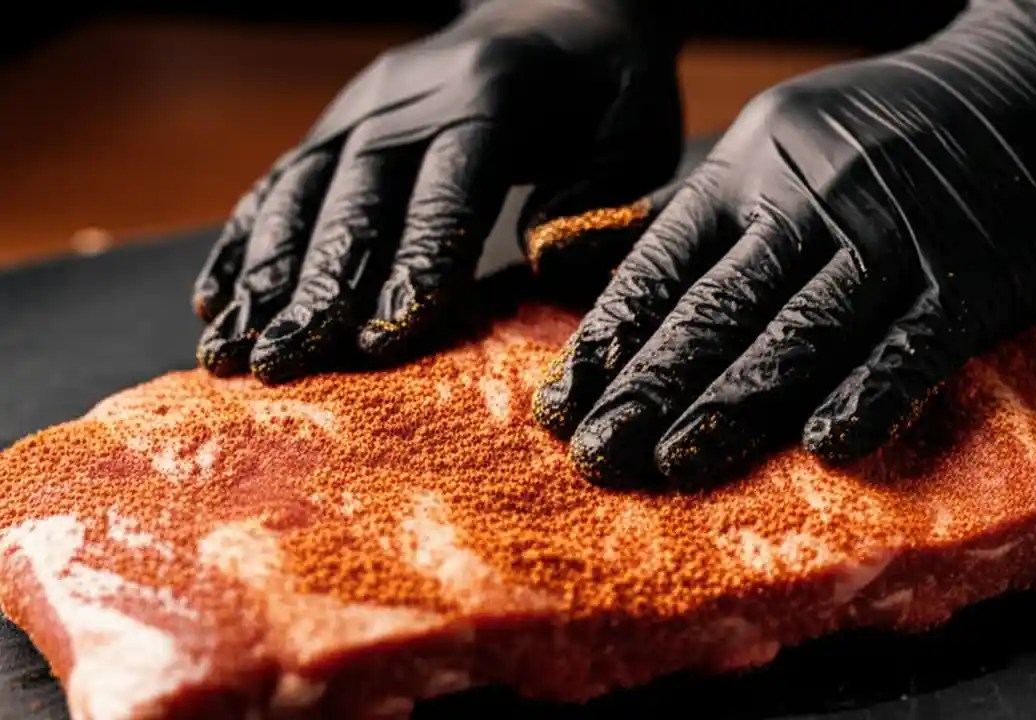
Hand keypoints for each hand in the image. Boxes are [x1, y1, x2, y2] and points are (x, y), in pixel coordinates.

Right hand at [192, 0, 682, 383]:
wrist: (551, 12)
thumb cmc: (604, 90)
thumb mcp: (635, 127)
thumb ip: (599, 190)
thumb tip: (538, 251)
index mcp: (492, 96)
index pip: (447, 191)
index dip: (413, 268)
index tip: (376, 345)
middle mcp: (410, 96)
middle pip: (357, 199)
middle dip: (317, 288)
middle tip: (281, 364)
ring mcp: (362, 107)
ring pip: (302, 195)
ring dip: (263, 277)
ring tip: (230, 354)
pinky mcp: (336, 125)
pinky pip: (278, 183)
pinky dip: (243, 243)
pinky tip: (214, 301)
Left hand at [532, 0, 1035, 486]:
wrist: (1033, 85)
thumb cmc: (881, 134)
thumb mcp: (769, 146)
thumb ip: (679, 215)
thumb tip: (560, 262)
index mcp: (752, 166)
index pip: (662, 264)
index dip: (609, 339)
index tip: (561, 407)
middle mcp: (814, 196)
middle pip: (718, 306)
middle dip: (651, 387)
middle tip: (596, 458)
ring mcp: (894, 235)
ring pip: (801, 329)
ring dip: (734, 404)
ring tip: (671, 467)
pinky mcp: (970, 277)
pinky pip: (913, 343)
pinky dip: (870, 392)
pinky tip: (824, 446)